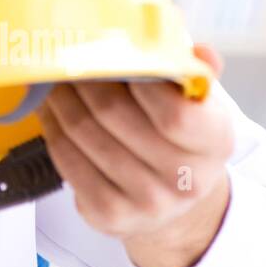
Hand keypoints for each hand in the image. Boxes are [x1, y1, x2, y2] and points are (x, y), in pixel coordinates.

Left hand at [36, 44, 233, 266]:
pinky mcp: (110, 215)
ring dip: (59, 99)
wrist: (173, 205)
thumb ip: (195, 73)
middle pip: (113, 113)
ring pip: (82, 132)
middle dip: (82, 77)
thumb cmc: (178, 139)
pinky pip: (66, 159)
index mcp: (214, 141)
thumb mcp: (197, 106)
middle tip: (66, 56)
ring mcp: (148, 201)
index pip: (175, 113)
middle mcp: (185, 179)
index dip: (138, 78)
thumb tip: (199, 51)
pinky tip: (51, 111)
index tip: (113, 52)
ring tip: (52, 79)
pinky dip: (52, 128)